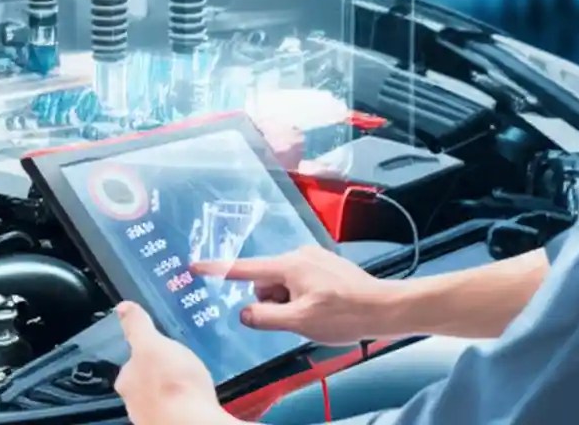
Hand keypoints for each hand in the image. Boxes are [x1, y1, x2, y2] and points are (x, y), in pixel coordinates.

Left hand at [113, 302, 242, 424]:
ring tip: (190, 383)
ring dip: (171, 393)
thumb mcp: (153, 344)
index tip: (162, 351)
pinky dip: (183, 407)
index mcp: (126, 380)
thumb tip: (121, 306)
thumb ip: (137, 327)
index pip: (131, 364)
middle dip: (158, 376)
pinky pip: (176, 413)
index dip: (146, 355)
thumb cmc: (170, 382)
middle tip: (178, 365)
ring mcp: (151, 420)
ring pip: (159, 401)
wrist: (190, 423)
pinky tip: (196, 402)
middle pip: (144, 384)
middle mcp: (133, 403)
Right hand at [192, 245, 395, 344]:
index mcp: (289, 265)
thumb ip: (266, 317)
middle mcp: (299, 255)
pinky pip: (299, 282)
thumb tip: (245, 313)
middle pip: (265, 281)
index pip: (244, 268)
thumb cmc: (344, 314)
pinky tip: (321, 310)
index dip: (217, 270)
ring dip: (288, 302)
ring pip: (283, 284)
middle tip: (296, 318)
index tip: (195, 266)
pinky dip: (301, 298)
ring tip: (314, 315)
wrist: (383, 308)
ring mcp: (314, 259)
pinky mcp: (325, 267)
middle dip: (271, 301)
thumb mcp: (299, 322)